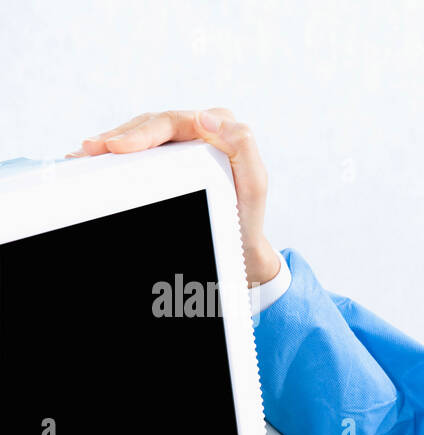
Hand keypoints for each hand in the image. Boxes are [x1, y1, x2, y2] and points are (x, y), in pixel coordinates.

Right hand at [68, 109, 279, 285]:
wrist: (240, 242)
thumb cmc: (247, 214)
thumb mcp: (254, 182)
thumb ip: (242, 145)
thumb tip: (205, 117)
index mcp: (220, 127)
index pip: (174, 122)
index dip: (143, 132)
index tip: (118, 147)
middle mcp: (200, 129)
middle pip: (150, 125)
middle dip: (118, 136)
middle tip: (92, 149)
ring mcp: (181, 143)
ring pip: (139, 134)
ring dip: (109, 142)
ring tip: (83, 153)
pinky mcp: (167, 157)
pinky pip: (137, 151)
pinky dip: (113, 154)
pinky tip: (90, 158)